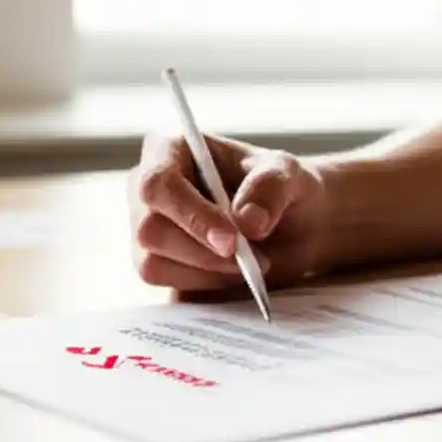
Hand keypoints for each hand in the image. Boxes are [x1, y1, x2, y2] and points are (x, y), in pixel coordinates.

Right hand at [128, 133, 328, 290]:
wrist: (294, 226)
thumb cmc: (281, 188)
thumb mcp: (288, 174)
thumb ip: (270, 188)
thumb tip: (247, 221)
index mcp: (169, 151)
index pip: (157, 184)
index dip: (190, 215)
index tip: (231, 241)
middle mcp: (148, 191)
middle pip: (150, 231)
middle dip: (204, 253)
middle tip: (252, 259)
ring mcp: (148, 232)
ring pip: (153, 265)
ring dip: (207, 273)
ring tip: (248, 264)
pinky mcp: (160, 268)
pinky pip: (167, 290)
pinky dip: (207, 289)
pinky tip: (235, 277)